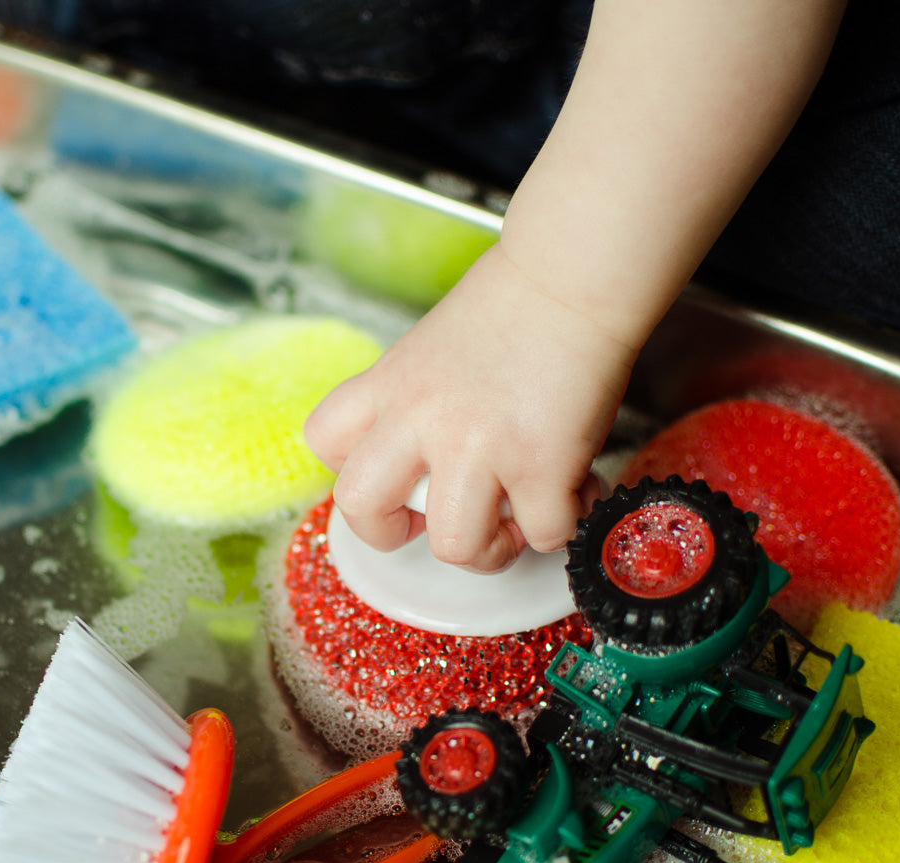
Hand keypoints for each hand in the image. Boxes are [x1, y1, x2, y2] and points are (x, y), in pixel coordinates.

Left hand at [305, 244, 635, 571]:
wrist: (570, 277)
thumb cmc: (514, 305)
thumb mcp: (430, 348)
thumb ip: (417, 402)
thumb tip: (434, 464)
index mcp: (388, 386)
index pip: (325, 442)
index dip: (356, 473)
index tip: (395, 478)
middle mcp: (420, 419)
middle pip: (360, 507)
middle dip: (392, 532)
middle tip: (436, 518)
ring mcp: (478, 446)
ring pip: (455, 546)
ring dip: (490, 548)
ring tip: (516, 519)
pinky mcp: (541, 465)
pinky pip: (543, 535)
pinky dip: (563, 523)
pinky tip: (573, 489)